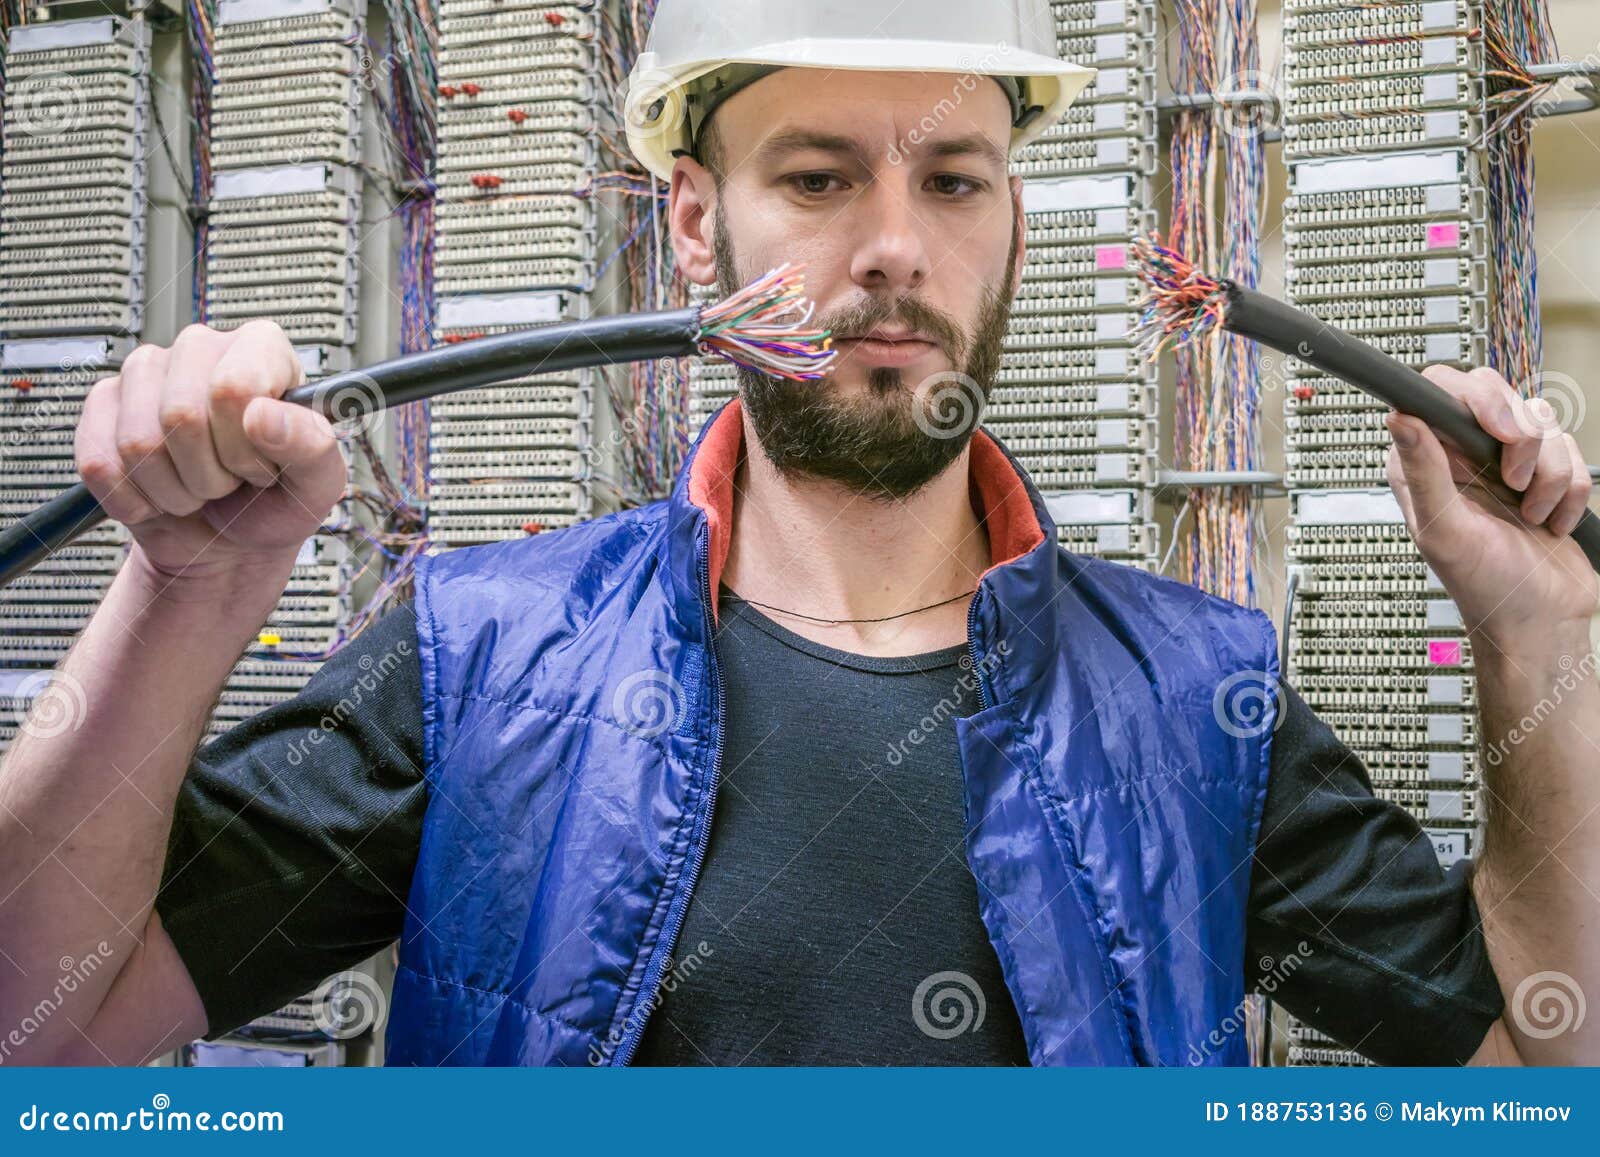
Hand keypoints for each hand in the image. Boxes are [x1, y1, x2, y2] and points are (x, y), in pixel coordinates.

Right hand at [74, 321, 343, 585]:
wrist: (227, 543)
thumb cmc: (276, 502)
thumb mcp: (317, 484)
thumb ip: (312, 447)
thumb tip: (263, 415)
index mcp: (262, 347)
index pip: (233, 387)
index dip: (244, 447)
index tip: (263, 466)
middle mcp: (200, 347)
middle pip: (180, 415)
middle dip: (209, 474)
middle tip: (230, 482)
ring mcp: (145, 372)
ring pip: (137, 442)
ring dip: (173, 491)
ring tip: (201, 488)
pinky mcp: (103, 406)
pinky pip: (99, 464)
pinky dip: (135, 500)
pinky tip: (161, 495)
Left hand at [1386, 365, 1596, 652]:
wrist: (1542, 620)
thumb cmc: (1485, 587)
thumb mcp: (1445, 532)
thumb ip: (1422, 472)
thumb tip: (1399, 418)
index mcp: (1422, 462)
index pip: (1438, 389)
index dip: (1473, 397)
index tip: (1498, 431)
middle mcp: (1460, 455)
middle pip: (1495, 392)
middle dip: (1521, 438)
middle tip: (1515, 482)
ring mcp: (1504, 462)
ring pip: (1540, 420)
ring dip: (1548, 474)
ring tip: (1531, 514)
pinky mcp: (1543, 473)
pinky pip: (1571, 448)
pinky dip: (1569, 489)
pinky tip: (1550, 521)